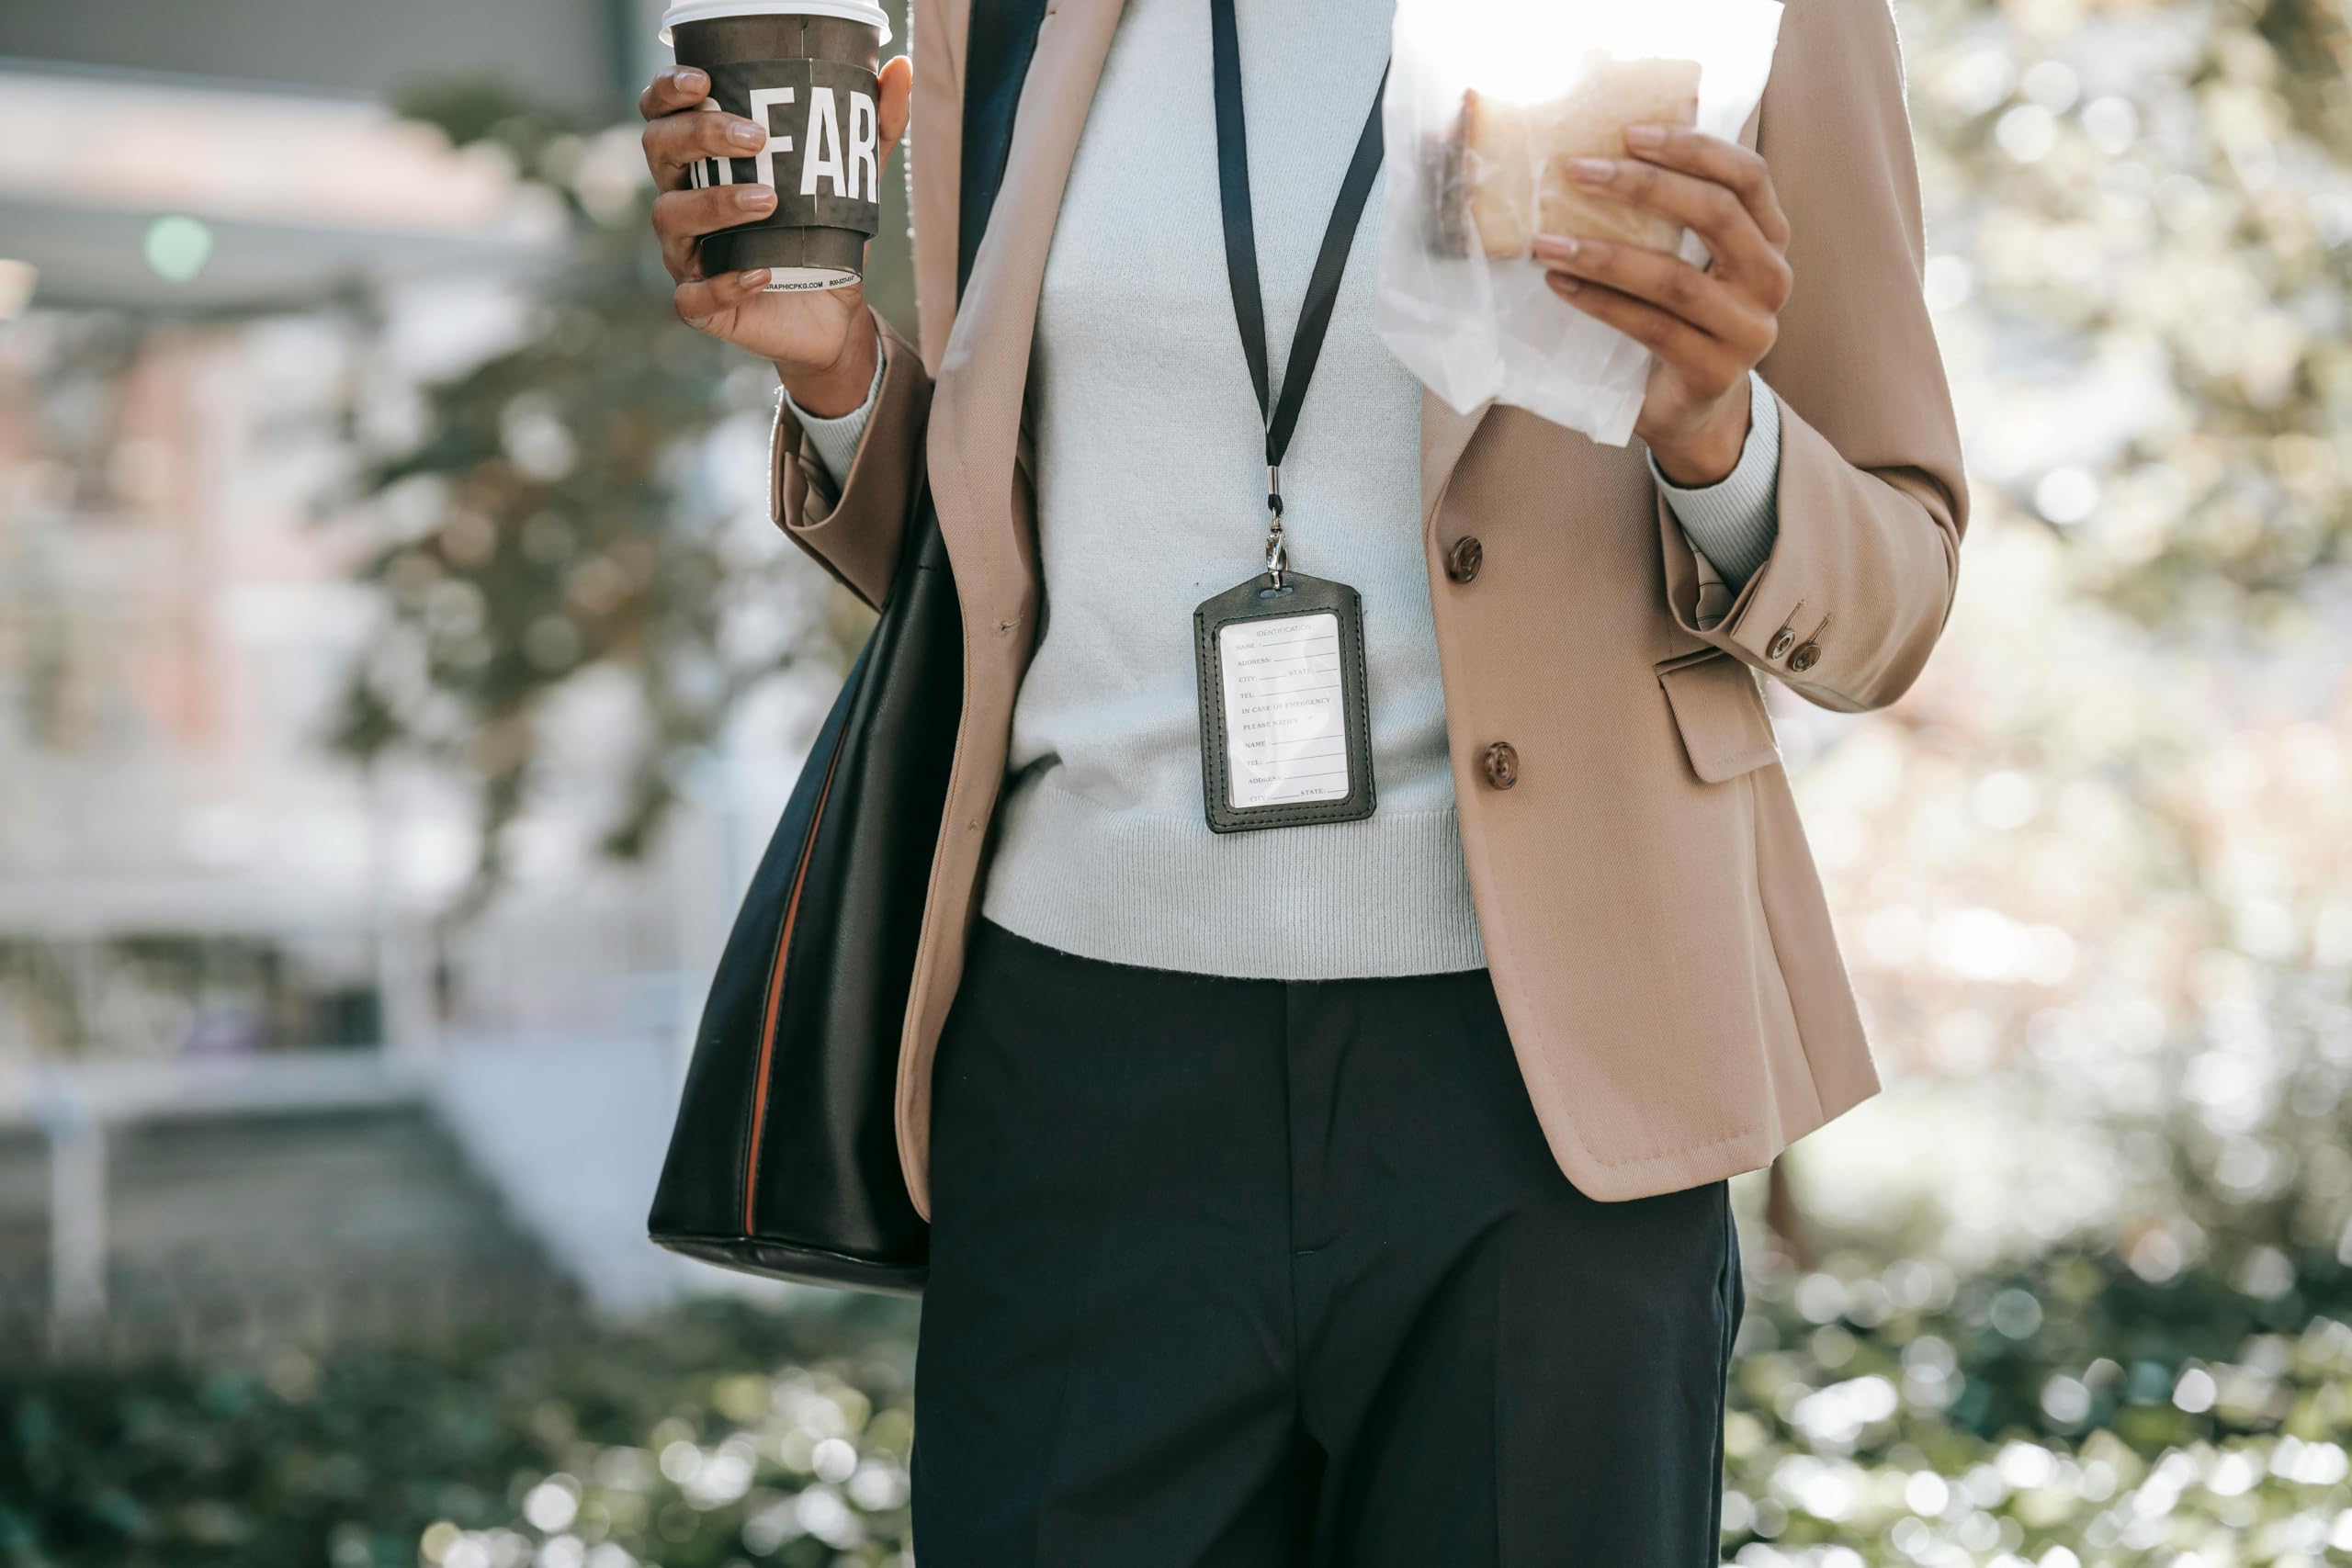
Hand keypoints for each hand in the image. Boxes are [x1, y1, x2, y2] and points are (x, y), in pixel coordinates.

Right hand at [639, 58, 914, 414]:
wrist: (835, 314)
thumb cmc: (825, 234)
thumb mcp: (855, 178)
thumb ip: (873, 126)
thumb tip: (900, 68)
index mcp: (702, 161)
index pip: (663, 113)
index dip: (670, 91)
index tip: (705, 81)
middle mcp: (683, 199)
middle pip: (659, 150)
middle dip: (698, 135)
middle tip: (757, 138)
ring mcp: (685, 253)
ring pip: (670, 216)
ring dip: (715, 203)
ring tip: (768, 200)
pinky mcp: (700, 305)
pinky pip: (693, 296)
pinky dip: (725, 283)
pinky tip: (763, 272)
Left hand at [1531, 125, 1791, 485]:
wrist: (1692, 410)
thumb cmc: (1681, 320)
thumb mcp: (1689, 260)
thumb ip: (1672, 217)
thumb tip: (1601, 150)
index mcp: (1771, 238)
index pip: (1748, 176)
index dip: (1693, 148)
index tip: (1630, 133)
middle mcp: (1771, 279)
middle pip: (1716, 216)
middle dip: (1643, 187)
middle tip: (1577, 171)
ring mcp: (1748, 330)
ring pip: (1676, 279)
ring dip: (1604, 254)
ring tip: (1548, 241)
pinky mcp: (1714, 371)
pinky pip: (1650, 328)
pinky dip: (1600, 303)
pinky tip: (1559, 284)